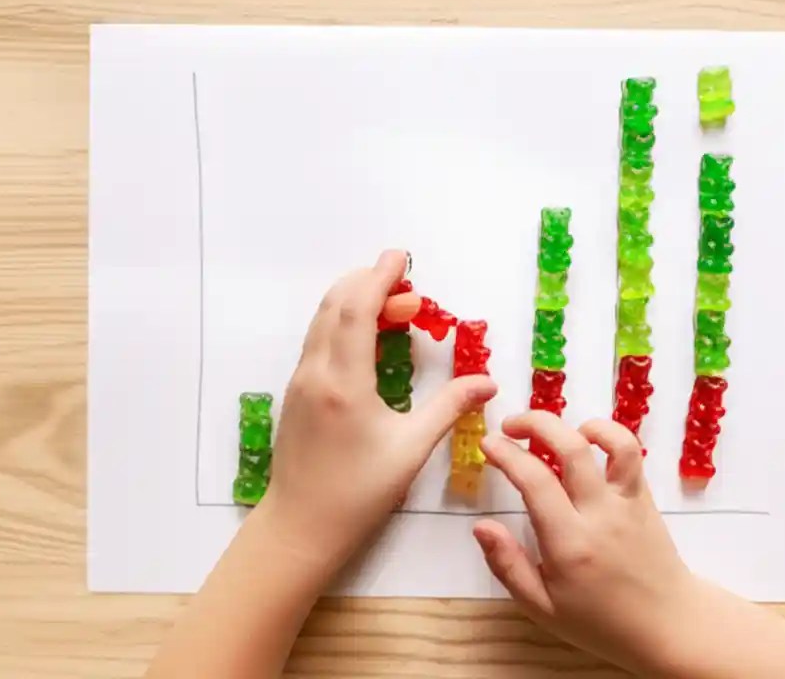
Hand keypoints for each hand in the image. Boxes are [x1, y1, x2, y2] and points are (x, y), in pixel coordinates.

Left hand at [262, 249, 497, 572]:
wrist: (300, 528)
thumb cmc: (357, 494)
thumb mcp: (410, 450)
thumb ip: (449, 409)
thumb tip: (487, 382)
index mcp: (343, 382)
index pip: (357, 309)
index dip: (379, 277)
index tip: (401, 256)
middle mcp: (315, 373)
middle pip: (336, 305)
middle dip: (370, 284)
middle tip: (409, 286)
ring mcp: (300, 383)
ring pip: (324, 322)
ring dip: (356, 303)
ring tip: (396, 308)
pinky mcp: (297, 395)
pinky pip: (320, 342)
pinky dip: (345, 325)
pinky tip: (371, 340)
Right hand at [474, 412, 698, 671]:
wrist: (667, 627)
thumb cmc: (600, 622)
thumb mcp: (542, 608)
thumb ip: (508, 566)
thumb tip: (481, 526)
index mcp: (570, 544)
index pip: (535, 481)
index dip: (507, 454)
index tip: (489, 444)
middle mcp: (601, 515)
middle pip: (572, 447)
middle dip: (537, 423)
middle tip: (511, 425)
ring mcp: (629, 503)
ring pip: (614, 443)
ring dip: (581, 424)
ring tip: (556, 431)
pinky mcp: (645, 499)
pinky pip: (631, 455)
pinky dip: (608, 437)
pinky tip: (585, 443)